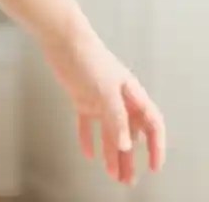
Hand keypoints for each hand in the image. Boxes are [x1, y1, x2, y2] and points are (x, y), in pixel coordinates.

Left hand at [42, 25, 166, 185]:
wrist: (62, 39)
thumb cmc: (89, 59)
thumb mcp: (105, 90)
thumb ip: (115, 118)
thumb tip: (124, 145)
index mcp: (132, 96)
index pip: (151, 125)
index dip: (155, 146)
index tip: (154, 166)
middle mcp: (119, 100)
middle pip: (130, 134)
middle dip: (130, 158)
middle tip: (129, 180)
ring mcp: (100, 100)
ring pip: (109, 133)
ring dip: (111, 154)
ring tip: (113, 175)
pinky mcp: (82, 98)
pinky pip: (87, 124)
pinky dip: (88, 139)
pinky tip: (89, 155)